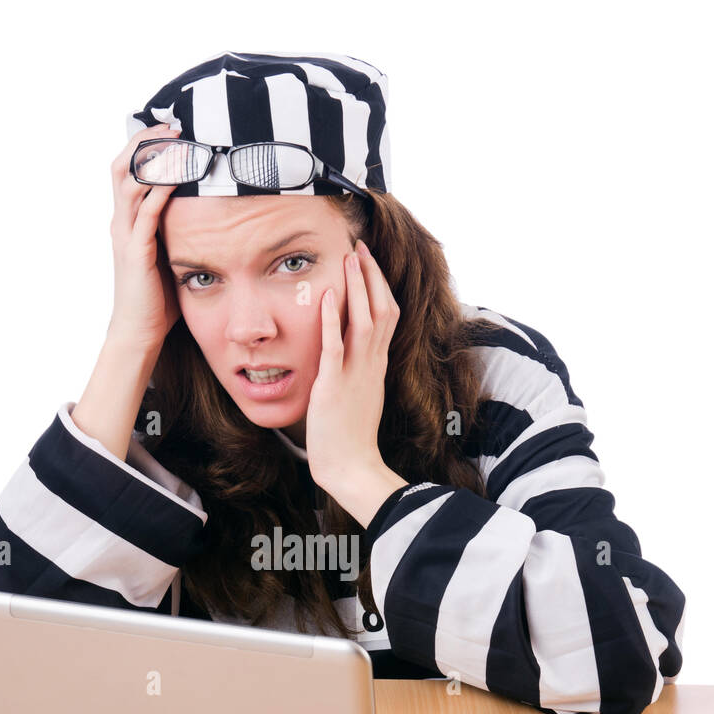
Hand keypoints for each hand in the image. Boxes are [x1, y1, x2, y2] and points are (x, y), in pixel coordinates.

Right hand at [106, 122, 183, 351]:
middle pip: (123, 165)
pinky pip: (145, 213)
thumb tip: (210, 214)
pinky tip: (177, 176)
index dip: (147, 144)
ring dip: (154, 159)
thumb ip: (179, 231)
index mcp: (128, 220)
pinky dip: (159, 190)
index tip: (174, 128)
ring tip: (177, 140)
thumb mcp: (169, 254)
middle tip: (174, 125)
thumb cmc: (157, 298)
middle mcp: (122, 222)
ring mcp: (126, 235)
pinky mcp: (136, 251)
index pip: (130, 169)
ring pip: (130, 182)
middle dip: (147, 140)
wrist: (139, 331)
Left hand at [305, 240, 399, 490]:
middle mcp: (372, 364)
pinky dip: (332, 320)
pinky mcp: (334, 386)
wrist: (351, 467)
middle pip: (383, 309)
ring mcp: (355, 374)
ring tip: (349, 258)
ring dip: (358, 287)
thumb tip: (352, 353)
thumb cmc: (351, 437)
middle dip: (372, 275)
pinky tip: (325, 296)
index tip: (368, 262)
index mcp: (377, 365)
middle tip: (360, 246)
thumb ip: (359, 370)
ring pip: (365, 320)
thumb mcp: (360, 395)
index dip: (379, 285)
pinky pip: (335, 347)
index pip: (388, 315)